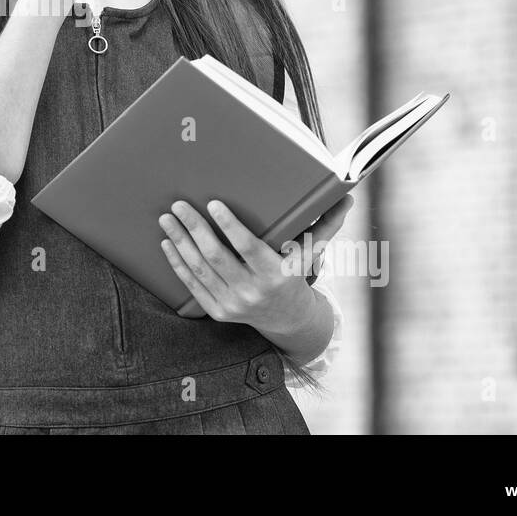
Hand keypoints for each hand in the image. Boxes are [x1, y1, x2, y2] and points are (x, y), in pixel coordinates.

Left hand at [158, 194, 354, 333]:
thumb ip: (327, 224)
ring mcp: (233, 304)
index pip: (248, 247)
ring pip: (200, 269)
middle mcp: (253, 291)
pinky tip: (168, 243)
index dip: (229, 226)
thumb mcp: (312, 252)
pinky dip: (177, 263)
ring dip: (180, 242)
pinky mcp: (218, 312)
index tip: (213, 204)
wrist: (288, 319)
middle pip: (216, 257)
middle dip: (194, 229)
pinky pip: (192, 285)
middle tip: (178, 205)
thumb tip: (349, 195)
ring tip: (167, 218)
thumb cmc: (296, 274)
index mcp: (277, 273)